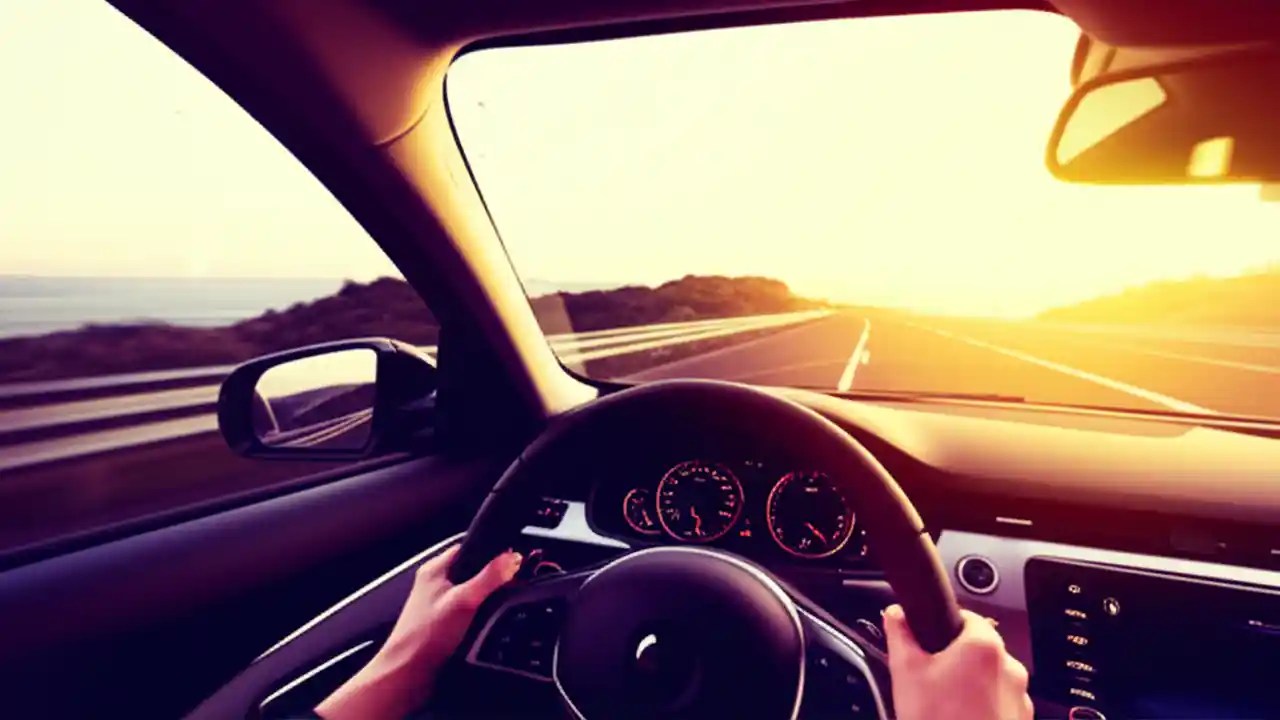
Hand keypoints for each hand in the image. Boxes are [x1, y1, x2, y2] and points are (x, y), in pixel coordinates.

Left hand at [316, 546, 521, 719]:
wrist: (407, 674)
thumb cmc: (424, 636)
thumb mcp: (464, 601)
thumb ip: (490, 577)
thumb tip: (512, 557)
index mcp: (436, 568)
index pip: (470, 546)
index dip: (493, 551)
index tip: (514, 561)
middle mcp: (436, 583)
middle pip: (474, 570)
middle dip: (493, 579)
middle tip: (509, 586)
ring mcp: (439, 604)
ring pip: (473, 592)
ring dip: (487, 599)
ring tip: (496, 608)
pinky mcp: (443, 623)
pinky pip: (469, 611)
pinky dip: (480, 615)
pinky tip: (485, 624)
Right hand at [883, 604, 1031, 719]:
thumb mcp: (906, 672)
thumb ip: (901, 634)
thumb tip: (897, 615)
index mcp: (983, 645)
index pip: (965, 616)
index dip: (942, 628)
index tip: (928, 644)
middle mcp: (1010, 667)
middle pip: (977, 650)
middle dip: (955, 661)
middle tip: (931, 681)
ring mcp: (1020, 697)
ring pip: (989, 679)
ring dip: (970, 686)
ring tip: (945, 708)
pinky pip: (999, 705)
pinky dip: (982, 709)